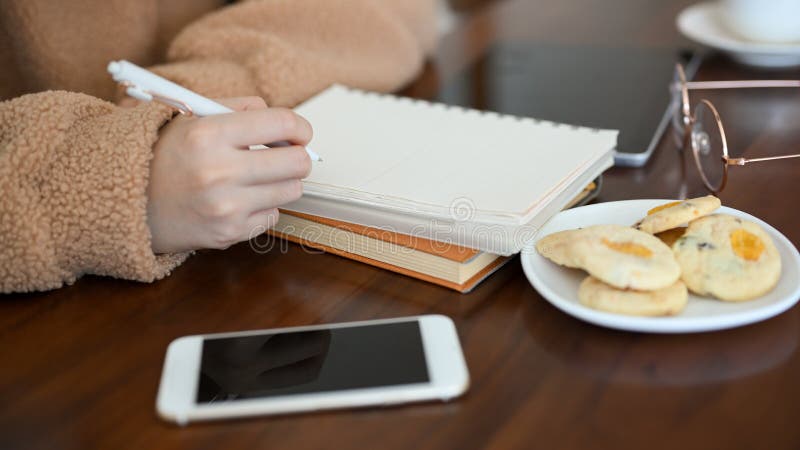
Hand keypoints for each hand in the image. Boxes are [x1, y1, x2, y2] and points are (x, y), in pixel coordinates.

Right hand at [146, 97, 311, 252]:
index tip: (300, 133)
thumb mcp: (192, 118)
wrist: (125, 202)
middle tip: (282, 156)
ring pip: (291, 191)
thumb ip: (241, 110)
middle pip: (297, 162)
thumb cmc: (165, 155)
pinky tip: (240, 200)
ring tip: (256, 178)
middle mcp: (218, 171)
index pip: (282, 124)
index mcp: (209, 133)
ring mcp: (225, 206)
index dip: (300, 127)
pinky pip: (273, 216)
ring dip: (280, 183)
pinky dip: (263, 207)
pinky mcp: (228, 233)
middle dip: (296, 157)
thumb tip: (288, 124)